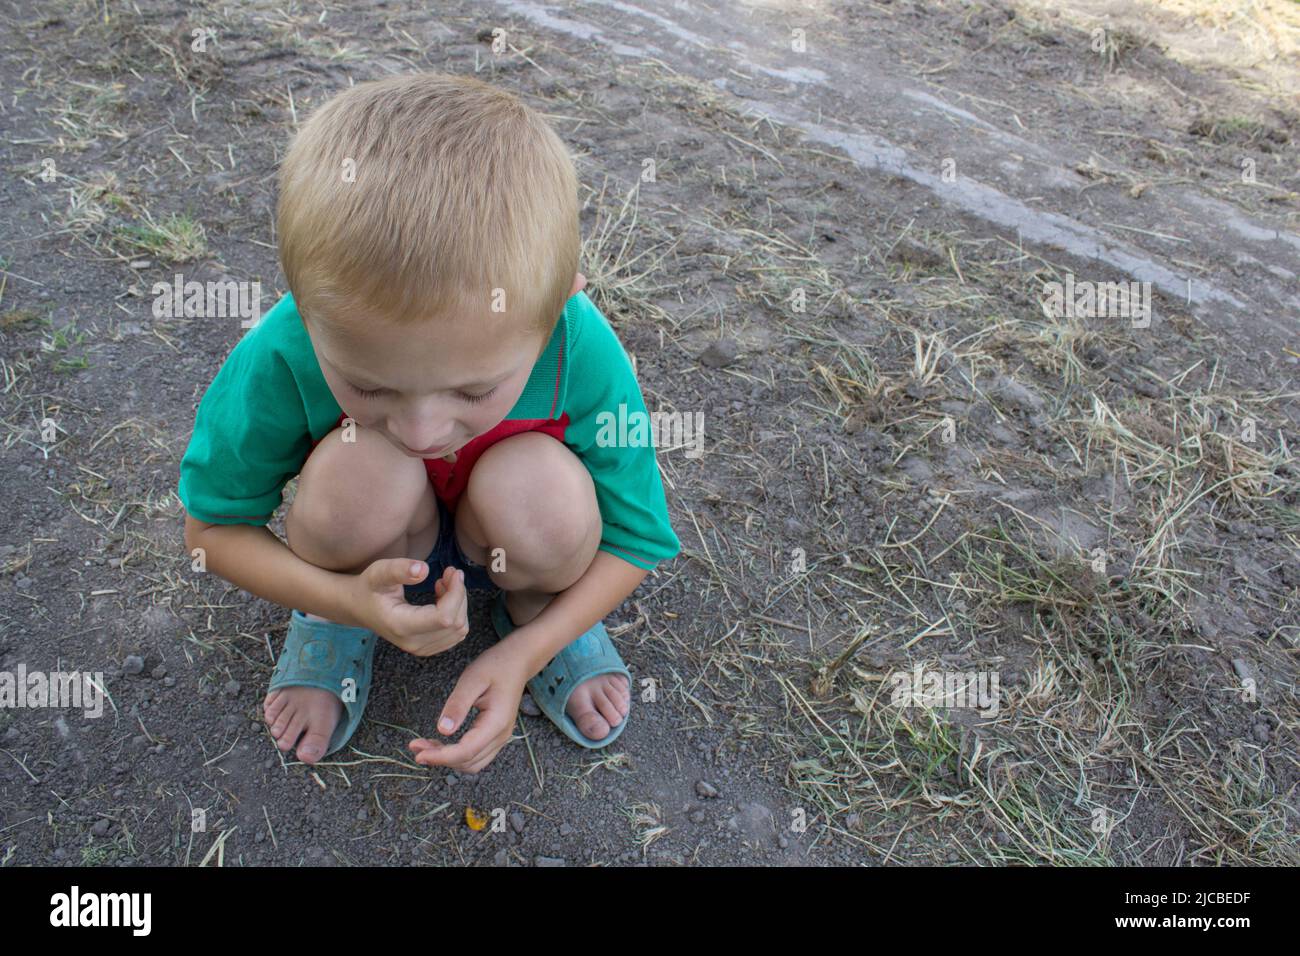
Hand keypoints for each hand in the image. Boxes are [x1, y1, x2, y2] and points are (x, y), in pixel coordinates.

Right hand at [349, 558, 467, 656]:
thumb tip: (424, 569)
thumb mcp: (379, 572)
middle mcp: (412, 643)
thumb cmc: (370, 587)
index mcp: (401, 625)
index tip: (453, 572)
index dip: (456, 594)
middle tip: (449, 572)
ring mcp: (420, 649)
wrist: (359, 607)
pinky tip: (441, 597)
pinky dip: (456, 613)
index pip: (445, 618)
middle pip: (456, 623)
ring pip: (459, 629)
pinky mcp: (427, 648)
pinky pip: (455, 634)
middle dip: (459, 595)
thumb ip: (400, 570)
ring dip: (459, 603)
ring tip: (443, 583)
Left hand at [408, 642, 532, 773]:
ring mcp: (500, 738)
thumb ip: (457, 705)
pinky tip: (440, 744)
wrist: (517, 662)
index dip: (441, 756)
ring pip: (471, 763)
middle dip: (440, 759)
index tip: (418, 754)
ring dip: (447, 760)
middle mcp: (501, 736)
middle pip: (468, 762)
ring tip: (424, 745)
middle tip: (415, 747)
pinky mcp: (495, 736)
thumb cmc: (495, 666)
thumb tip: (442, 730)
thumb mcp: (472, 680)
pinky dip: (456, 755)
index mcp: (496, 722)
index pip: (466, 751)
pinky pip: (475, 755)